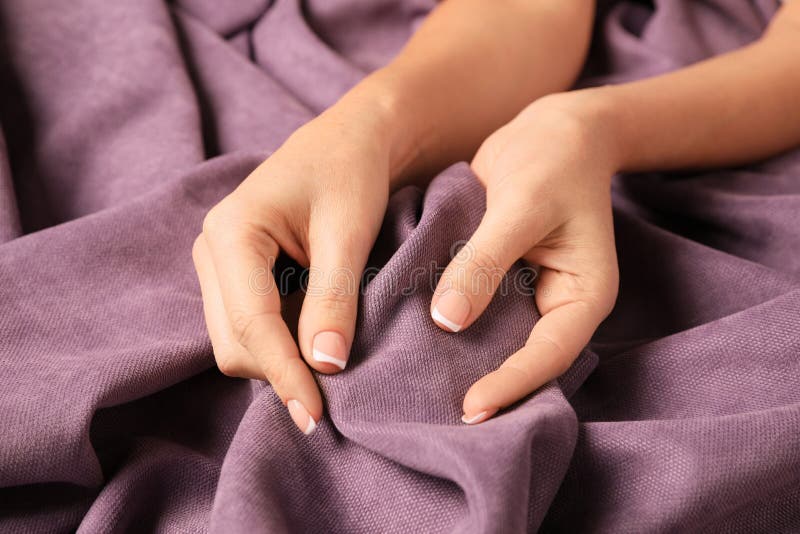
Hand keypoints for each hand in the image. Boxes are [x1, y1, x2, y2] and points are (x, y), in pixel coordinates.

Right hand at [193, 103, 394, 434]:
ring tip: (331, 359)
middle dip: (280, 370)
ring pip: (238, 341)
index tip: (315, 416)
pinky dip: (282, 342)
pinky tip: (318, 337)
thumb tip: (325, 368)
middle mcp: (211, 250)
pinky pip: (250, 326)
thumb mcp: (348, 233)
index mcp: (231, 231)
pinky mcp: (235, 274)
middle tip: (332, 395)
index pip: (251, 323)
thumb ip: (334, 299)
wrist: (350, 140)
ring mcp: (218, 264)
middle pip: (234, 342)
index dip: (284, 373)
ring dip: (281, 359)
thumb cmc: (351, 172)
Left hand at [429, 95, 620, 423]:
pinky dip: (451, 328)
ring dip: (464, 363)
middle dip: (488, 388)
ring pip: (497, 341)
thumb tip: (446, 320)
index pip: (550, 354)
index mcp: (583, 296)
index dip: (512, 384)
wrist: (552, 130)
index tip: (470, 408)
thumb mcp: (520, 206)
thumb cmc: (551, 161)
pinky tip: (414, 344)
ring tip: (420, 393)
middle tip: (438, 419)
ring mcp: (528, 295)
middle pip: (525, 360)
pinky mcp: (499, 280)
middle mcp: (557, 304)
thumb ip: (484, 262)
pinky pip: (477, 313)